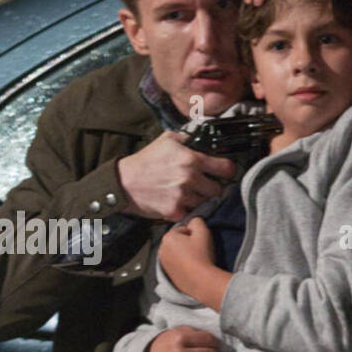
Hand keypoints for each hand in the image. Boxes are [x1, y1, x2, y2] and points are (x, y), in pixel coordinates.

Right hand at [117, 131, 235, 221]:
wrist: (124, 182)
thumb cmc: (145, 160)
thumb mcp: (167, 139)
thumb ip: (188, 139)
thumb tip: (204, 140)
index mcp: (191, 159)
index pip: (226, 168)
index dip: (228, 171)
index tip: (224, 173)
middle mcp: (190, 178)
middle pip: (218, 190)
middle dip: (212, 187)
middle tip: (203, 185)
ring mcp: (182, 196)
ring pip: (204, 202)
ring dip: (198, 199)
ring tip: (186, 194)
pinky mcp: (174, 211)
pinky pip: (190, 213)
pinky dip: (186, 210)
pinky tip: (177, 203)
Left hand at [159, 217, 214, 296]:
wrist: (201, 281)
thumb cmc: (201, 255)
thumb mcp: (203, 231)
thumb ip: (196, 221)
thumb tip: (192, 223)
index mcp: (167, 237)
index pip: (182, 230)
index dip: (193, 234)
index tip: (199, 242)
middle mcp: (161, 250)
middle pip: (178, 241)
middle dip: (187, 244)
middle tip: (199, 251)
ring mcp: (163, 264)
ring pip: (176, 253)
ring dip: (185, 254)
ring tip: (196, 260)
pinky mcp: (167, 275)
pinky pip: (176, 265)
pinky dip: (182, 265)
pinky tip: (191, 268)